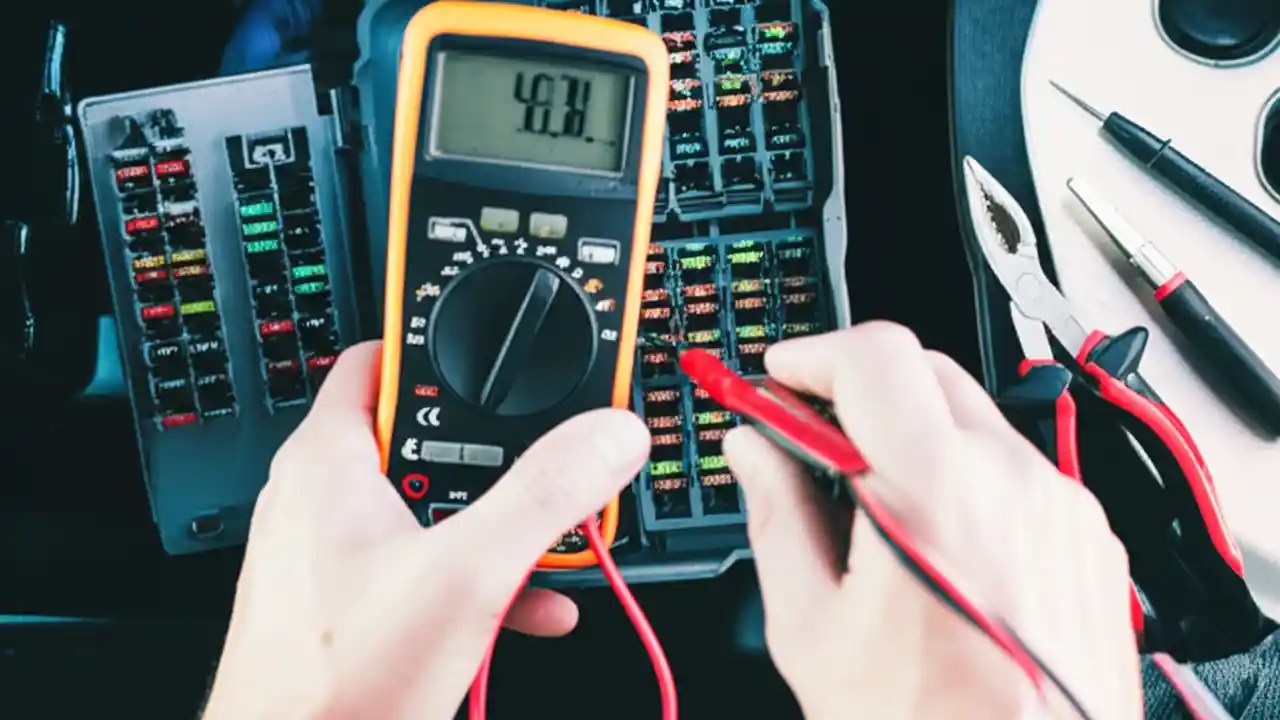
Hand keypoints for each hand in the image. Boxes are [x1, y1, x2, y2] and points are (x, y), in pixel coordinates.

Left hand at [201, 341, 648, 719]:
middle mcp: (323, 498)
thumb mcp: (468, 576)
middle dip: (499, 458)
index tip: (507, 356)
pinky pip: (426, 563)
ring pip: (434, 507)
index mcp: (330, 462)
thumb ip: (545, 496)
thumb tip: (605, 435)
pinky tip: (529, 606)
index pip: (383, 355)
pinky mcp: (352, 602)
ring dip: (498, 525)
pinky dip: (477, 576)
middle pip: (426, 436)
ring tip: (550, 547)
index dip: (447, 346)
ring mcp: (334, 553)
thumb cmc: (331, 690)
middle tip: (546, 470)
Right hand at [724, 324, 1141, 719]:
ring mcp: (1063, 511)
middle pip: (924, 372)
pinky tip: (936, 542)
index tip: (780, 378)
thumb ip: (778, 517)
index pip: (875, 357)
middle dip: (856, 390)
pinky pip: (1017, 471)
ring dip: (913, 436)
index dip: (813, 355)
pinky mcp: (1090, 540)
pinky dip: (966, 477)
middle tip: (809, 438)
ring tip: (873, 509)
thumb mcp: (814, 632)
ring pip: (973, 420)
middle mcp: (1015, 486)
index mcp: (937, 497)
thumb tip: (754, 453)